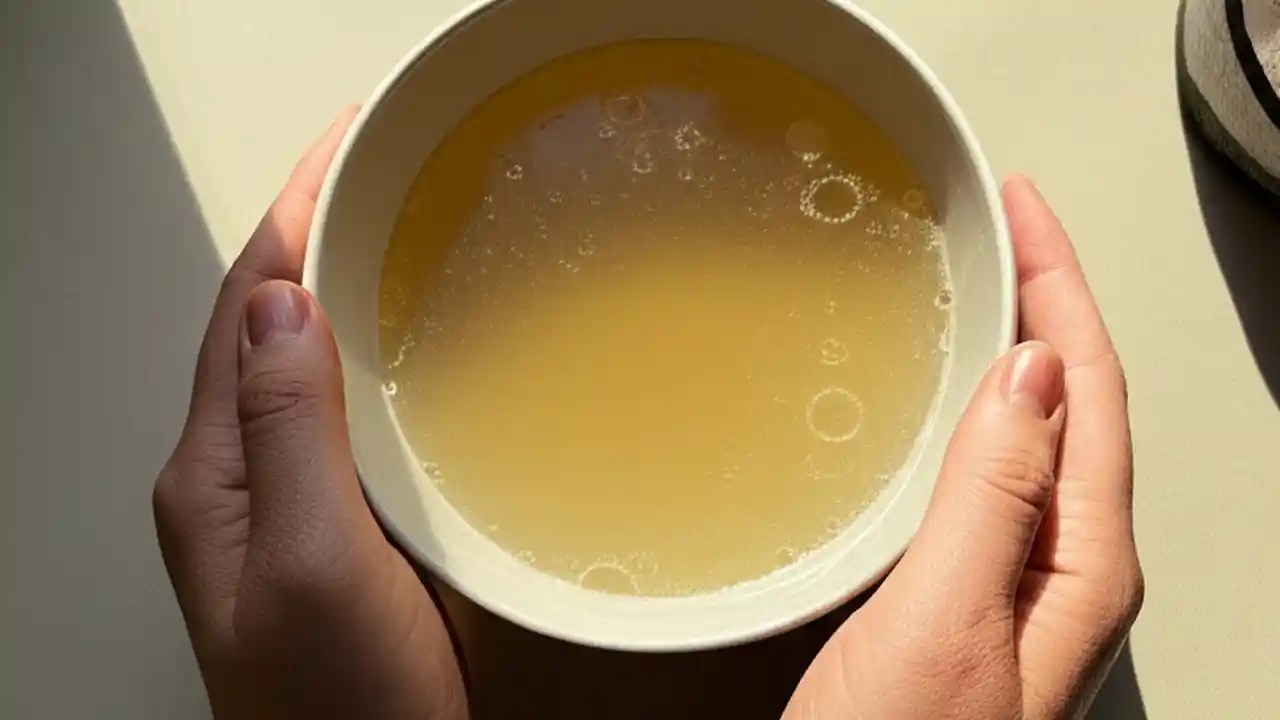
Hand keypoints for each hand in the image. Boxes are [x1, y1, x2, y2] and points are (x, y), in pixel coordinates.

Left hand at [153, 108, 467, 718]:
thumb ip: (291, 436)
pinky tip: (412, 346)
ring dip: (344, 289)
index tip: (344, 148)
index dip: (290, 219)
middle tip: (378, 169)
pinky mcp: (342, 528)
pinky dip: (376, 356)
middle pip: (266, 326)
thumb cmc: (339, 712)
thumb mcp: (310, 568)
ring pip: (309, 366)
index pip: (244, 312)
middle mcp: (241, 481)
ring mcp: (290, 505)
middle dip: (313, 235)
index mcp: (213, 477)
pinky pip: (348, 414)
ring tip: (394, 227)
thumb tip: (286, 305)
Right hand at [784, 176, 1142, 718]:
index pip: (1090, 392)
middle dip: (1055, 299)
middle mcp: (1065, 570)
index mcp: (1079, 564)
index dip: (1063, 289)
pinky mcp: (972, 593)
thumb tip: (1034, 377)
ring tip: (998, 284)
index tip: (1029, 211)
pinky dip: (986, 410)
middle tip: (1014, 224)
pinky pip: (1000, 471)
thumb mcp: (946, 620)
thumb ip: (996, 498)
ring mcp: (1020, 583)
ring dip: (1025, 350)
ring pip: (1042, 433)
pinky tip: (959, 401)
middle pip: (1081, 403)